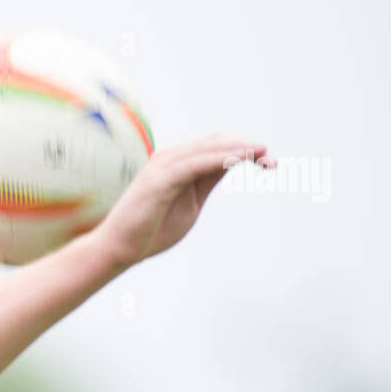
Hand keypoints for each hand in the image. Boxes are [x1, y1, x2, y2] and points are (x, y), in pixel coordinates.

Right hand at [94, 134, 276, 268]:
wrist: (118, 249)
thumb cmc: (151, 231)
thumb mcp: (190, 205)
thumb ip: (206, 183)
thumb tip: (229, 166)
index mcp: (176, 164)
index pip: (216, 147)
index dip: (244, 149)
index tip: (269, 163)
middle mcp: (169, 159)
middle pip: (216, 142)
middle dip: (247, 147)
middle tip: (272, 160)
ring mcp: (163, 167)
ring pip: (208, 148)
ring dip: (238, 148)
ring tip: (262, 153)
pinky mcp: (160, 179)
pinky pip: (196, 163)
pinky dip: (220, 159)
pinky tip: (240, 160)